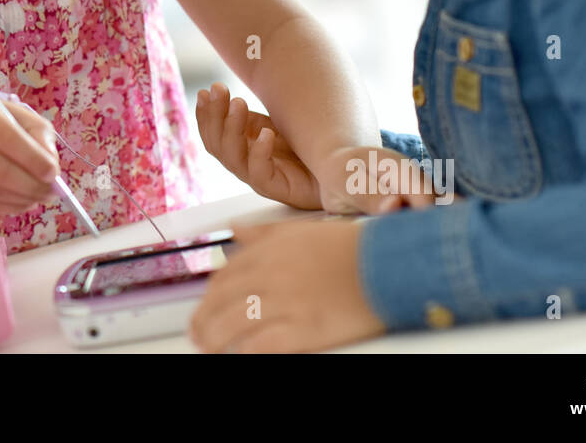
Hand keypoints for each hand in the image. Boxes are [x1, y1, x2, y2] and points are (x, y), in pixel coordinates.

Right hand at [0, 89, 60, 215]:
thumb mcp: (17, 113)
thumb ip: (39, 132)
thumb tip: (50, 165)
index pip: (6, 136)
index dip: (33, 158)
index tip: (52, 173)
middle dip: (30, 185)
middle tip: (50, 192)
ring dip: (21, 198)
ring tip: (39, 195)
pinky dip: (8, 205)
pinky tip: (20, 197)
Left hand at [188, 219, 385, 352]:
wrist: (387, 263)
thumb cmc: (351, 248)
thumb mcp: (301, 229)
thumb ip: (264, 232)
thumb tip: (235, 229)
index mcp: (268, 251)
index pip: (224, 276)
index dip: (208, 296)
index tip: (204, 307)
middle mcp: (270, 275)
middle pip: (221, 302)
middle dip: (203, 321)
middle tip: (198, 334)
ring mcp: (285, 302)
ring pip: (233, 325)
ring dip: (215, 340)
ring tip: (210, 349)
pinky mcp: (304, 329)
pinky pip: (262, 345)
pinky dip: (246, 352)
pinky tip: (240, 355)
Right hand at [196, 82, 322, 208]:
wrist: (335, 173)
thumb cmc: (305, 148)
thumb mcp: (274, 125)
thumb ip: (252, 118)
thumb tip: (227, 97)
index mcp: (242, 149)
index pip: (213, 135)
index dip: (205, 115)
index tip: (205, 92)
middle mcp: (246, 165)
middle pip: (217, 145)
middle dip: (214, 115)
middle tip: (218, 90)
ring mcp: (259, 178)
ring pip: (232, 158)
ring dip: (232, 127)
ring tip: (238, 103)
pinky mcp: (277, 189)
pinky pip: (260, 173)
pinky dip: (260, 151)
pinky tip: (267, 133)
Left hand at [196, 83, 441, 213]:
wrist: (340, 149)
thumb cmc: (356, 166)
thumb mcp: (364, 178)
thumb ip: (375, 192)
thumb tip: (396, 209)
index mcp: (291, 187)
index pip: (263, 178)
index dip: (259, 158)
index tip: (265, 133)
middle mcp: (268, 176)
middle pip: (235, 159)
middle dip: (230, 129)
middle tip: (237, 102)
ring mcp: (252, 159)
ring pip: (221, 144)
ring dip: (216, 116)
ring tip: (219, 91)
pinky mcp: (243, 142)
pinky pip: (216, 133)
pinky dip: (209, 113)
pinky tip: (208, 94)